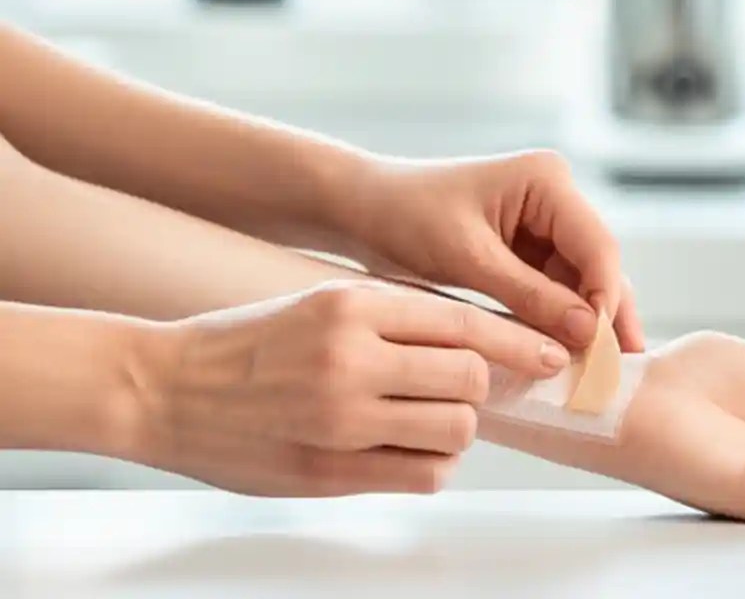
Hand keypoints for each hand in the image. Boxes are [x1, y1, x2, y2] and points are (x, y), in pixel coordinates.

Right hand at [128, 281, 565, 495]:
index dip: (518, 340)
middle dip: (480, 388)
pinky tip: (406, 451)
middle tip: (461, 392)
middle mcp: (350, 358)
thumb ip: (392, 319)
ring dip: (456, 428)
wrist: (160, 387)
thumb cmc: (246, 343)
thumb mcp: (317, 302)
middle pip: (470, 377)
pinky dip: (431, 465)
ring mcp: (339, 419)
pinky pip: (423, 474)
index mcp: (350, 304)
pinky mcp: (328, 472)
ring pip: (455, 429)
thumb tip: (475, 341)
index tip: (552, 353)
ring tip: (425, 422)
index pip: (464, 320)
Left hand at [344, 151, 642, 352]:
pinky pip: (555, 287)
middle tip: (618, 372)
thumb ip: (531, 296)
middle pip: (598, 264)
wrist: (358, 210)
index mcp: (546, 180)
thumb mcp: (468, 259)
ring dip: (585, 323)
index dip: (605, 299)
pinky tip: (566, 356)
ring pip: (582, 280)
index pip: (597, 246)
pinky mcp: (526, 247)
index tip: (602, 351)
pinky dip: (559, 320)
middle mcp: (554, 196)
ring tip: (599, 374)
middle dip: (606, 316)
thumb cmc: (403, 218)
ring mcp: (543, 222)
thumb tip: (588, 332)